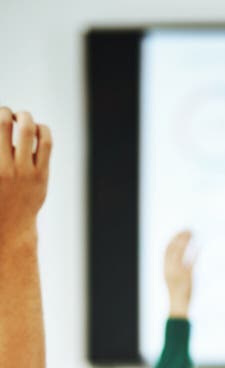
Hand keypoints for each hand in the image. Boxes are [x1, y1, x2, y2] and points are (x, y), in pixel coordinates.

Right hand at [0, 109, 52, 243]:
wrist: (11, 224)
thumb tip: (3, 131)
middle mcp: (2, 166)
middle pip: (3, 124)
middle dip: (5, 112)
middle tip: (6, 113)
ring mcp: (24, 170)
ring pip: (27, 131)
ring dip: (24, 117)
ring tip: (21, 117)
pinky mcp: (41, 174)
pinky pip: (45, 144)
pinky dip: (42, 130)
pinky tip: (37, 129)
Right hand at [164, 231, 194, 317]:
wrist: (178, 306)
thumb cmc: (178, 292)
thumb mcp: (174, 277)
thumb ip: (177, 265)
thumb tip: (184, 253)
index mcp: (165, 268)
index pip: (167, 249)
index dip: (173, 238)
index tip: (180, 231)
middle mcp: (169, 269)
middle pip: (173, 248)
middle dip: (180, 237)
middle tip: (189, 230)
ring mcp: (177, 272)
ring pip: (180, 252)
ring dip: (186, 241)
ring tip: (193, 234)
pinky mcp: (186, 277)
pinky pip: (190, 262)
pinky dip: (194, 253)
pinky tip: (199, 246)